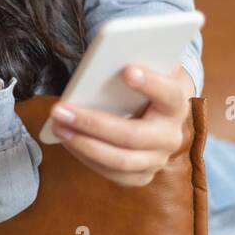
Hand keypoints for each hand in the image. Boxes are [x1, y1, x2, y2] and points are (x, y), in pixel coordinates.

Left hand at [48, 63, 192, 185]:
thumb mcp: (147, 70)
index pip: (169, 94)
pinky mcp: (142, 176)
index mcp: (176, 105)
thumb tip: (107, 58)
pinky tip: (67, 140)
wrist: (158, 112)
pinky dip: (86, 157)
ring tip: (58, 126)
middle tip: (61, 110)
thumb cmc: (145, 86)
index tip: (127, 70)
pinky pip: (112, 174)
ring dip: (83, 144)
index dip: (150, 84)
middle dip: (94, 124)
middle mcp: (171, 137)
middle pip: (133, 136)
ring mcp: (157, 160)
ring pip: (120, 160)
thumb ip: (136, 63)